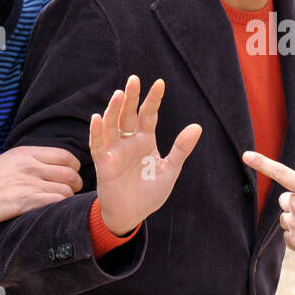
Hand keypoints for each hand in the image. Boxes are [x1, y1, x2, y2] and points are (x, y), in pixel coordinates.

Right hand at [0, 146, 83, 225]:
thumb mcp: (10, 161)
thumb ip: (32, 160)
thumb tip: (56, 167)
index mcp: (27, 153)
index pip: (65, 156)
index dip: (74, 167)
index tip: (71, 175)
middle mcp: (30, 165)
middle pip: (70, 173)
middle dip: (75, 184)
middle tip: (71, 191)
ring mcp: (30, 183)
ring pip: (67, 189)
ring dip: (67, 198)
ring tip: (60, 201)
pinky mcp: (28, 200)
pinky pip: (58, 201)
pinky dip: (60, 206)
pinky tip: (53, 209)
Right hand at [91, 75, 201, 234]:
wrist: (132, 215)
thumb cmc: (149, 192)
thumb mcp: (170, 169)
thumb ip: (181, 148)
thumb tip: (197, 126)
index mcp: (145, 140)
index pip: (148, 115)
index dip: (153, 100)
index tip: (160, 83)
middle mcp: (129, 141)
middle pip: (128, 115)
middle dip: (131, 98)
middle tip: (133, 80)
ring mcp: (115, 151)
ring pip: (112, 126)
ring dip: (114, 110)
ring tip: (118, 94)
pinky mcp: (104, 164)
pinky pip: (97, 145)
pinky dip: (96, 132)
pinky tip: (97, 118)